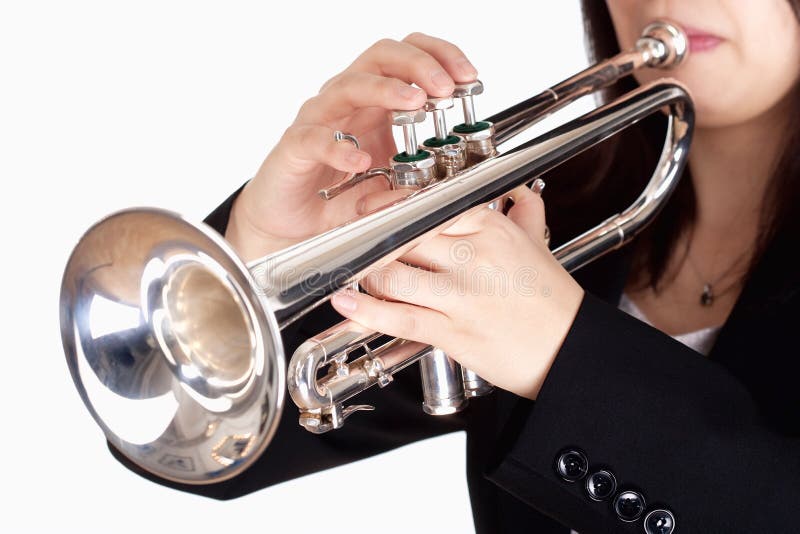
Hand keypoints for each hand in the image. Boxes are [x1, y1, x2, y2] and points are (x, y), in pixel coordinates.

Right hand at [226, 33, 479, 260]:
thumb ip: (419, 182)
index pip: (408, 58)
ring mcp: (320, 121)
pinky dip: (339, 147)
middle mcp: (348, 102)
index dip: (440, 57)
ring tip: (415, 103)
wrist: (293, 225)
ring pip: (349, 85)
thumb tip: (453, 184)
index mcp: (376, 103)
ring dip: (387, 90)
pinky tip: (360, 159)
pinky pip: (314, 138)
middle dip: (419, 65)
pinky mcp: (295, 148)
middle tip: (446, 86)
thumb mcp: (391, 188)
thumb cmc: (338, 197)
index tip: (468, 76)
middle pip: (382, 56)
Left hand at [330, 185, 584, 399]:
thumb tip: (519, 192)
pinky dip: (366, 310)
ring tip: (354, 273)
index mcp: (490, 228)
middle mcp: (473, 256)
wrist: (570, 349)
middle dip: (370, 237)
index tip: (374, 207)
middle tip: (352, 238)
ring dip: (365, 274)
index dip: (393, 205)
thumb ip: (524, 213)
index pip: (428, 206)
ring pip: (393, 274)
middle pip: (403, 236)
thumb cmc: (551, 301)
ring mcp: (461, 295)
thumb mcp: (539, 245)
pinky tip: (346, 302)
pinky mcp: (454, 332)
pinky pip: (399, 317)